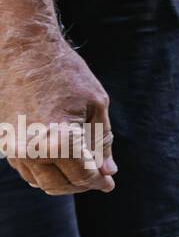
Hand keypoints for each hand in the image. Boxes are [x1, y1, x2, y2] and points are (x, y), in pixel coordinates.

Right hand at [0, 41, 115, 194]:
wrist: (25, 51)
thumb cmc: (66, 74)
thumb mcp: (96, 104)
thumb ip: (102, 141)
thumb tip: (108, 171)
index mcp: (58, 139)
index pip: (82, 175)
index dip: (98, 181)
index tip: (109, 185)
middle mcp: (31, 149)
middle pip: (60, 184)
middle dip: (82, 184)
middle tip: (100, 178)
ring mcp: (14, 148)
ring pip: (40, 181)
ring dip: (63, 182)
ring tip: (83, 171)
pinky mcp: (5, 143)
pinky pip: (26, 170)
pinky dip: (45, 172)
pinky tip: (61, 164)